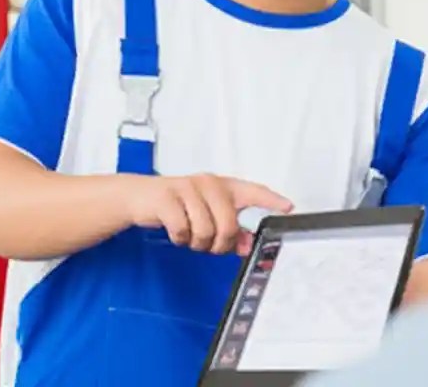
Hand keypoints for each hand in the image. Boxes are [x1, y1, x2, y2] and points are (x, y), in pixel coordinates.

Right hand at [127, 173, 292, 254]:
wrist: (139, 197)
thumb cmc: (177, 205)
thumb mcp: (205, 215)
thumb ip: (229, 229)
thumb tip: (247, 245)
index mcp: (222, 186)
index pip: (252, 191)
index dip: (271, 200)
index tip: (288, 207)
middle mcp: (207, 183)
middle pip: (228, 224)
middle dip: (220, 243)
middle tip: (209, 245)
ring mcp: (187, 189)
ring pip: (205, 231)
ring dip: (197, 243)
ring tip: (189, 236)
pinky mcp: (167, 198)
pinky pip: (182, 230)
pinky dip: (179, 238)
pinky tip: (175, 232)